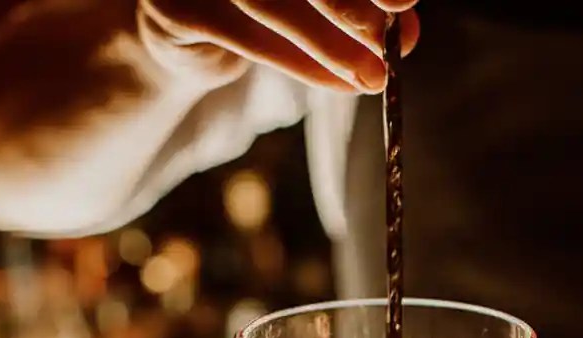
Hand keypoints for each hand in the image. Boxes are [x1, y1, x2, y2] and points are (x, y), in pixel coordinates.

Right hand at [138, 0, 421, 92]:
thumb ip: (362, 8)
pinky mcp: (175, 6)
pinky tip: (339, 84)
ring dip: (329, 43)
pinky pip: (246, 38)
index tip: (404, 2)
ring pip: (270, 0)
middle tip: (389, 40)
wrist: (190, 33)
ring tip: (371, 76)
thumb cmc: (268, 7)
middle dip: (348, 5)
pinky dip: (299, 64)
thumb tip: (407, 31)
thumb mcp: (322, 1)